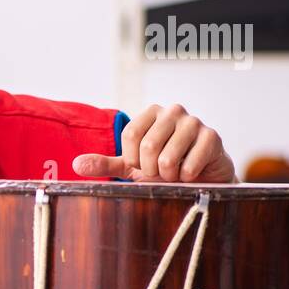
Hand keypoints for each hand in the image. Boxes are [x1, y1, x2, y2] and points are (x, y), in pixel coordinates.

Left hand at [72, 103, 235, 182]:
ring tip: (175, 172)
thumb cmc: (163, 166)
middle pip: (148, 147)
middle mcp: (173, 110)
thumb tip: (75, 165)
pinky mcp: (213, 137)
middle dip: (151, 169)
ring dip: (168, 176)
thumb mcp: (131, 165)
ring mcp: (195, 122)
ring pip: (167, 158)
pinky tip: (191, 173)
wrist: (201, 177)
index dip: (133, 159)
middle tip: (160, 171)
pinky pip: (189, 165)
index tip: (143, 163)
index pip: (130, 137)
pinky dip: (186, 177)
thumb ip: (105, 163)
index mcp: (150, 112)